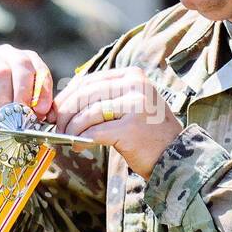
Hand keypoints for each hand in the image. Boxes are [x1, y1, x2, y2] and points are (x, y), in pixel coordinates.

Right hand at [0, 43, 54, 119]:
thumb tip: (48, 115)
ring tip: (8, 118)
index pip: (38, 68)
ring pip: (0, 73)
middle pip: (21, 64)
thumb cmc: (0, 107)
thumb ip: (36, 107)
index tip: (42, 110)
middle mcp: (4, 55)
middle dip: (25, 92)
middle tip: (24, 114)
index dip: (43, 89)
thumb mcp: (21, 106)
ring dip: (7, 99)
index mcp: (23, 60)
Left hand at [52, 67, 182, 176]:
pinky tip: (78, 145)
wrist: (174, 155)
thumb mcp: (130, 104)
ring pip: (88, 112)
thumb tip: (64, 102)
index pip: (90, 80)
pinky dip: (81, 138)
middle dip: (66, 111)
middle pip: (86, 94)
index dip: (68, 95)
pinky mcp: (131, 128)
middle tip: (58, 126)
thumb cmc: (147, 132)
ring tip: (68, 137)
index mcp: (133, 75)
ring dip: (72, 128)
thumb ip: (104, 97)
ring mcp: (136, 106)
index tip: (57, 109)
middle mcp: (136, 85)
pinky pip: (95, 131)